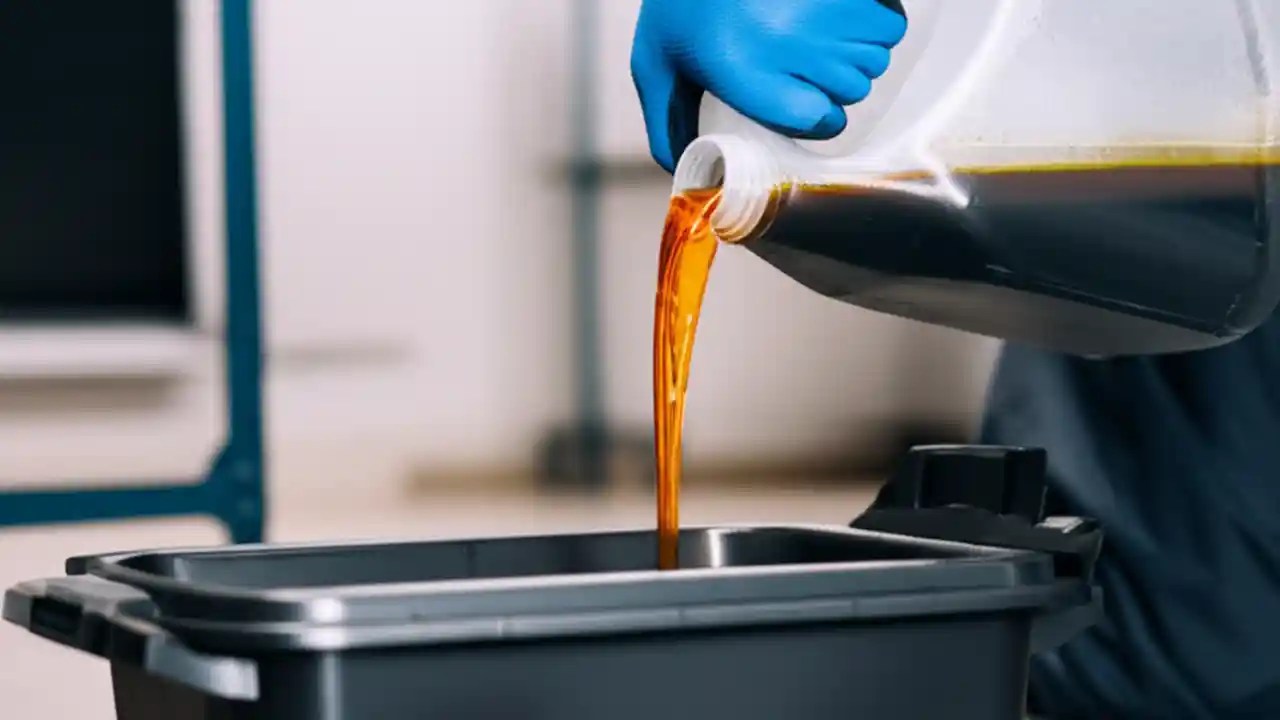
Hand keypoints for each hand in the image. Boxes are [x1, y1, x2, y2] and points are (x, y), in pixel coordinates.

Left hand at [631, 0, 907, 171]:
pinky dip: (877, 24)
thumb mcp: (654, 63)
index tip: (800, 105)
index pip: (819, 123)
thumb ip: (666, 123)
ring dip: (856, 55)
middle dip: (833, 85)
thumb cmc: (679, 3)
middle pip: (851, 92)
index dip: (814, 119)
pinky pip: (890, 23)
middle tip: (804, 64)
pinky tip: (846, 19)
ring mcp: (828, 13)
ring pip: (874, 59)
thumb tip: (683, 173)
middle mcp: (794, 47)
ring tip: (821, 39)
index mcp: (746, 74)